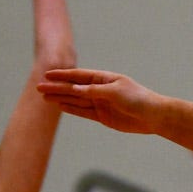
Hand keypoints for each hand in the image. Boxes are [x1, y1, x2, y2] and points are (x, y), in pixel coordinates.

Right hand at [37, 69, 165, 134]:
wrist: (154, 117)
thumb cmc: (137, 99)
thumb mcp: (114, 93)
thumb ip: (93, 92)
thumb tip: (73, 90)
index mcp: (104, 78)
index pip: (78, 76)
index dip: (62, 75)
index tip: (47, 74)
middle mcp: (100, 89)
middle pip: (74, 88)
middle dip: (56, 88)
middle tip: (38, 87)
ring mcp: (100, 103)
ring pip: (76, 100)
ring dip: (60, 98)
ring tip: (44, 96)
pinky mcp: (103, 116)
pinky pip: (83, 111)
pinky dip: (71, 109)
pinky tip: (59, 105)